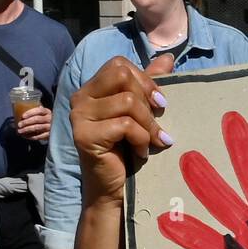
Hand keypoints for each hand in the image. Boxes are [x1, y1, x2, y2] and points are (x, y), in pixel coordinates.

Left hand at [16, 106, 52, 142]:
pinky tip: (26, 136)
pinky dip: (32, 137)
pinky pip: (39, 136)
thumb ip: (36, 111)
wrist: (59, 128)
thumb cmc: (47, 119)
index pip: (39, 110)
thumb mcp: (44, 113)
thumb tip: (22, 109)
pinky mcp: (50, 135)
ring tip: (20, 131)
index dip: (30, 113)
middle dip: (27, 122)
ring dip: (27, 129)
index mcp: (47, 112)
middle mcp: (50, 119)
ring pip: (37, 128)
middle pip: (37, 119)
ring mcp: (50, 127)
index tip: (23, 116)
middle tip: (19, 124)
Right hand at [70, 53, 174, 206]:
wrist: (113, 190)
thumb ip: (149, 85)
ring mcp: (79, 116)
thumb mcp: (141, 114)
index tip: (160, 103)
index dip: (144, 80)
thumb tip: (168, 58)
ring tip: (152, 142)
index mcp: (92, 89)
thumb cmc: (127, 151)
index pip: (119, 65)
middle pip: (122, 75)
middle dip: (147, 99)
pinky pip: (125, 125)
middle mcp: (81, 97)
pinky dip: (141, 139)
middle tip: (156, 122)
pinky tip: (141, 153)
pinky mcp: (84, 135)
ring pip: (128, 101)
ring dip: (148, 125)